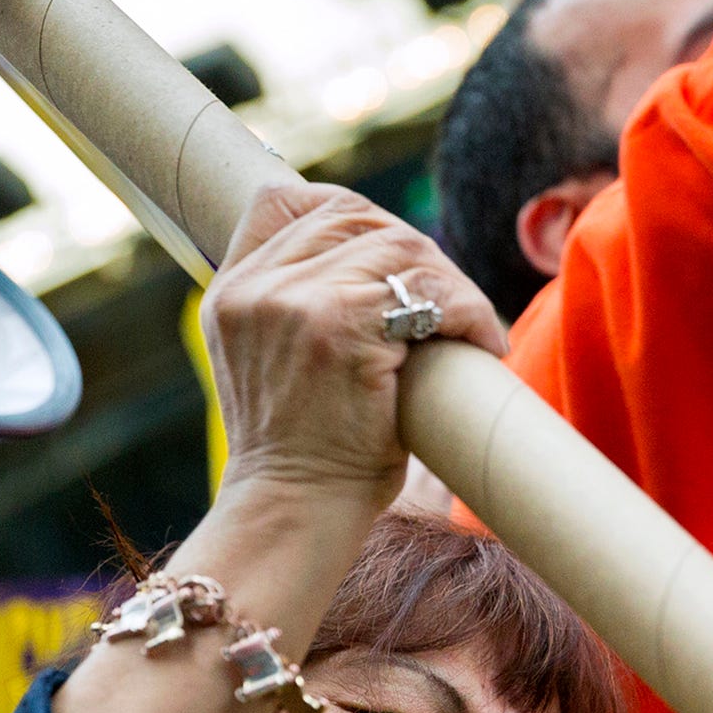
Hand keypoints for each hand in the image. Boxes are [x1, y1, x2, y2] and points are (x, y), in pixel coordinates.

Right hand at [205, 182, 503, 516]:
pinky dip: (469, 311)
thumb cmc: (300, 452)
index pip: (282, 202)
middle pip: (353, 217)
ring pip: (398, 247)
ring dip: (450, 282)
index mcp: (230, 293)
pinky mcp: (340, 327)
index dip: (344, 212)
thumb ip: (290, 309)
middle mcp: (255, 289)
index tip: (387, 249)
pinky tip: (482, 341)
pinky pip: (427, 291)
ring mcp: (294, 304)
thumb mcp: (267, 365)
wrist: (292, 511)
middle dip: (412, 250)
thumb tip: (372, 268)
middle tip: (446, 298)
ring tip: (469, 324)